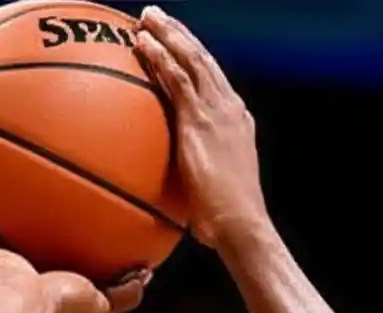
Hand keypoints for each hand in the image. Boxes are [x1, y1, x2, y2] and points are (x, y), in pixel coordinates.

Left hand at [134, 6, 269, 247]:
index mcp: (235, 120)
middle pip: (203, 59)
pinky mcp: (201, 119)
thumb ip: (193, 174)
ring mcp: (218, 111)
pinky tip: (142, 44)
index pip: (212, 78)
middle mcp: (230, 108)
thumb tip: (176, 186)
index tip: (173, 40)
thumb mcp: (209, 187)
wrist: (239, 221)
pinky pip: (178, 79)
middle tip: (156, 17)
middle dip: (179, 34)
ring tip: (147, 18)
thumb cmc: (224, 218)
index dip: (192, 55)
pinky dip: (160, 57)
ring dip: (168, 34)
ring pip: (192, 59)